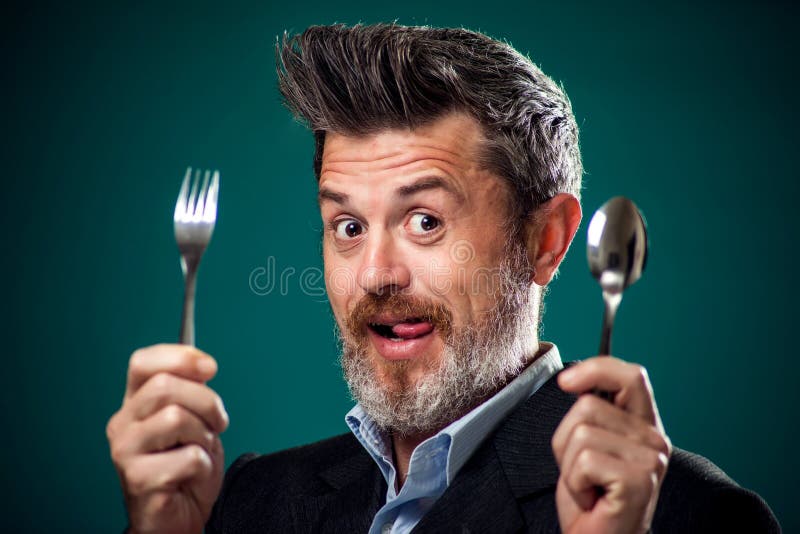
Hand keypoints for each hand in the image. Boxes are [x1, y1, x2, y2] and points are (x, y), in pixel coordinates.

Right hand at [106, 344, 228, 533]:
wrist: (181, 516)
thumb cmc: (187, 465)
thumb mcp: (195, 420)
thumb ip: (192, 392)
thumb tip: (204, 365)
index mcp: (135, 403)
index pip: (143, 363)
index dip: (179, 357)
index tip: (210, 367)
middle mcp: (123, 424)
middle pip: (165, 386)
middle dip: (206, 401)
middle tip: (218, 423)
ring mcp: (126, 452)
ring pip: (176, 418)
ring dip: (204, 436)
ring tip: (201, 452)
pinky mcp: (138, 480)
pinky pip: (188, 458)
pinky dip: (204, 466)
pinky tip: (193, 477)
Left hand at [552, 357, 671, 533]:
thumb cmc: (591, 497)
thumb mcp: (587, 444)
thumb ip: (591, 414)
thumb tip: (574, 381)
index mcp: (644, 425)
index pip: (630, 376)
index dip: (596, 369)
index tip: (566, 382)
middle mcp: (654, 439)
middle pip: (588, 405)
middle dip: (567, 439)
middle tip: (583, 470)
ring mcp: (650, 459)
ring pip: (581, 432)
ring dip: (569, 464)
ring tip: (588, 485)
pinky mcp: (639, 480)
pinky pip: (584, 461)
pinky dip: (575, 482)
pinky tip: (592, 498)